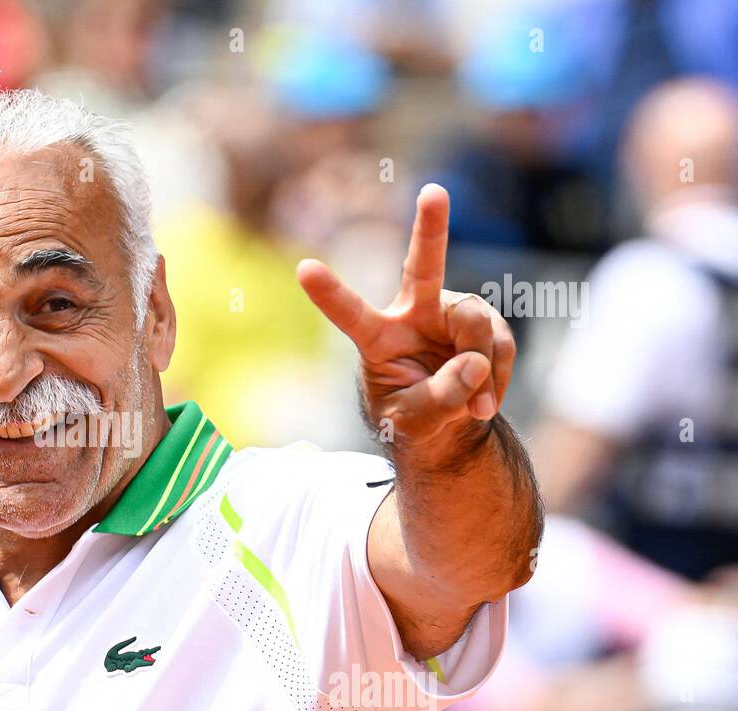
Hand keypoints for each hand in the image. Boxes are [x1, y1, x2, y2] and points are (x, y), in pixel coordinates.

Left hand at [296, 184, 514, 456]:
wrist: (447, 425)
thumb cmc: (413, 418)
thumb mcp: (414, 422)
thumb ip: (439, 399)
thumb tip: (474, 362)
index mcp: (377, 338)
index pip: (351, 315)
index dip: (330, 295)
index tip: (304, 269)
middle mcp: (413, 314)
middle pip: (424, 267)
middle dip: (431, 229)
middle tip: (434, 193)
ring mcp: (451, 314)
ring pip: (476, 324)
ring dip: (483, 367)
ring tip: (476, 407)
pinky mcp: (483, 324)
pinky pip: (500, 344)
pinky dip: (498, 376)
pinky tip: (485, 401)